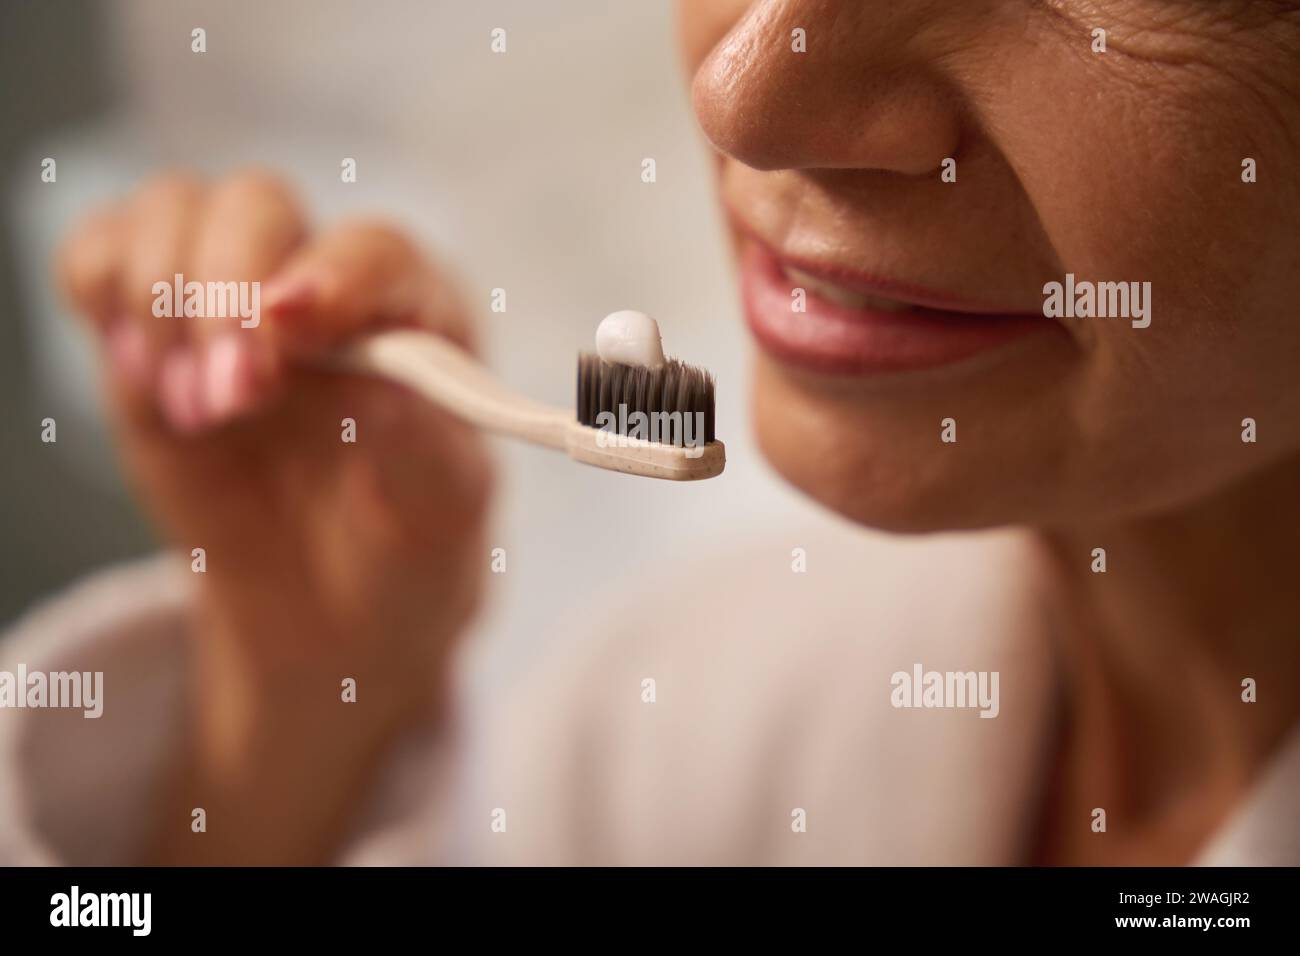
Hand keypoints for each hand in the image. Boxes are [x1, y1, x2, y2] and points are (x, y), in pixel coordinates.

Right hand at [58, 169, 492, 860]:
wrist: (334, 609)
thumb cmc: (407, 544)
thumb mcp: (442, 511)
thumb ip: (423, 439)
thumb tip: (379, 375)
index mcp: (420, 312)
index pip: (377, 252)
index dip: (332, 276)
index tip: (288, 324)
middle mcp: (326, 285)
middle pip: (258, 207)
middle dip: (226, 293)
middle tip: (233, 399)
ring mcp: (235, 297)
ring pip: (173, 210)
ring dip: (162, 300)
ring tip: (199, 413)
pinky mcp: (157, 328)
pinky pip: (101, 254)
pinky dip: (99, 290)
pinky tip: (145, 376)